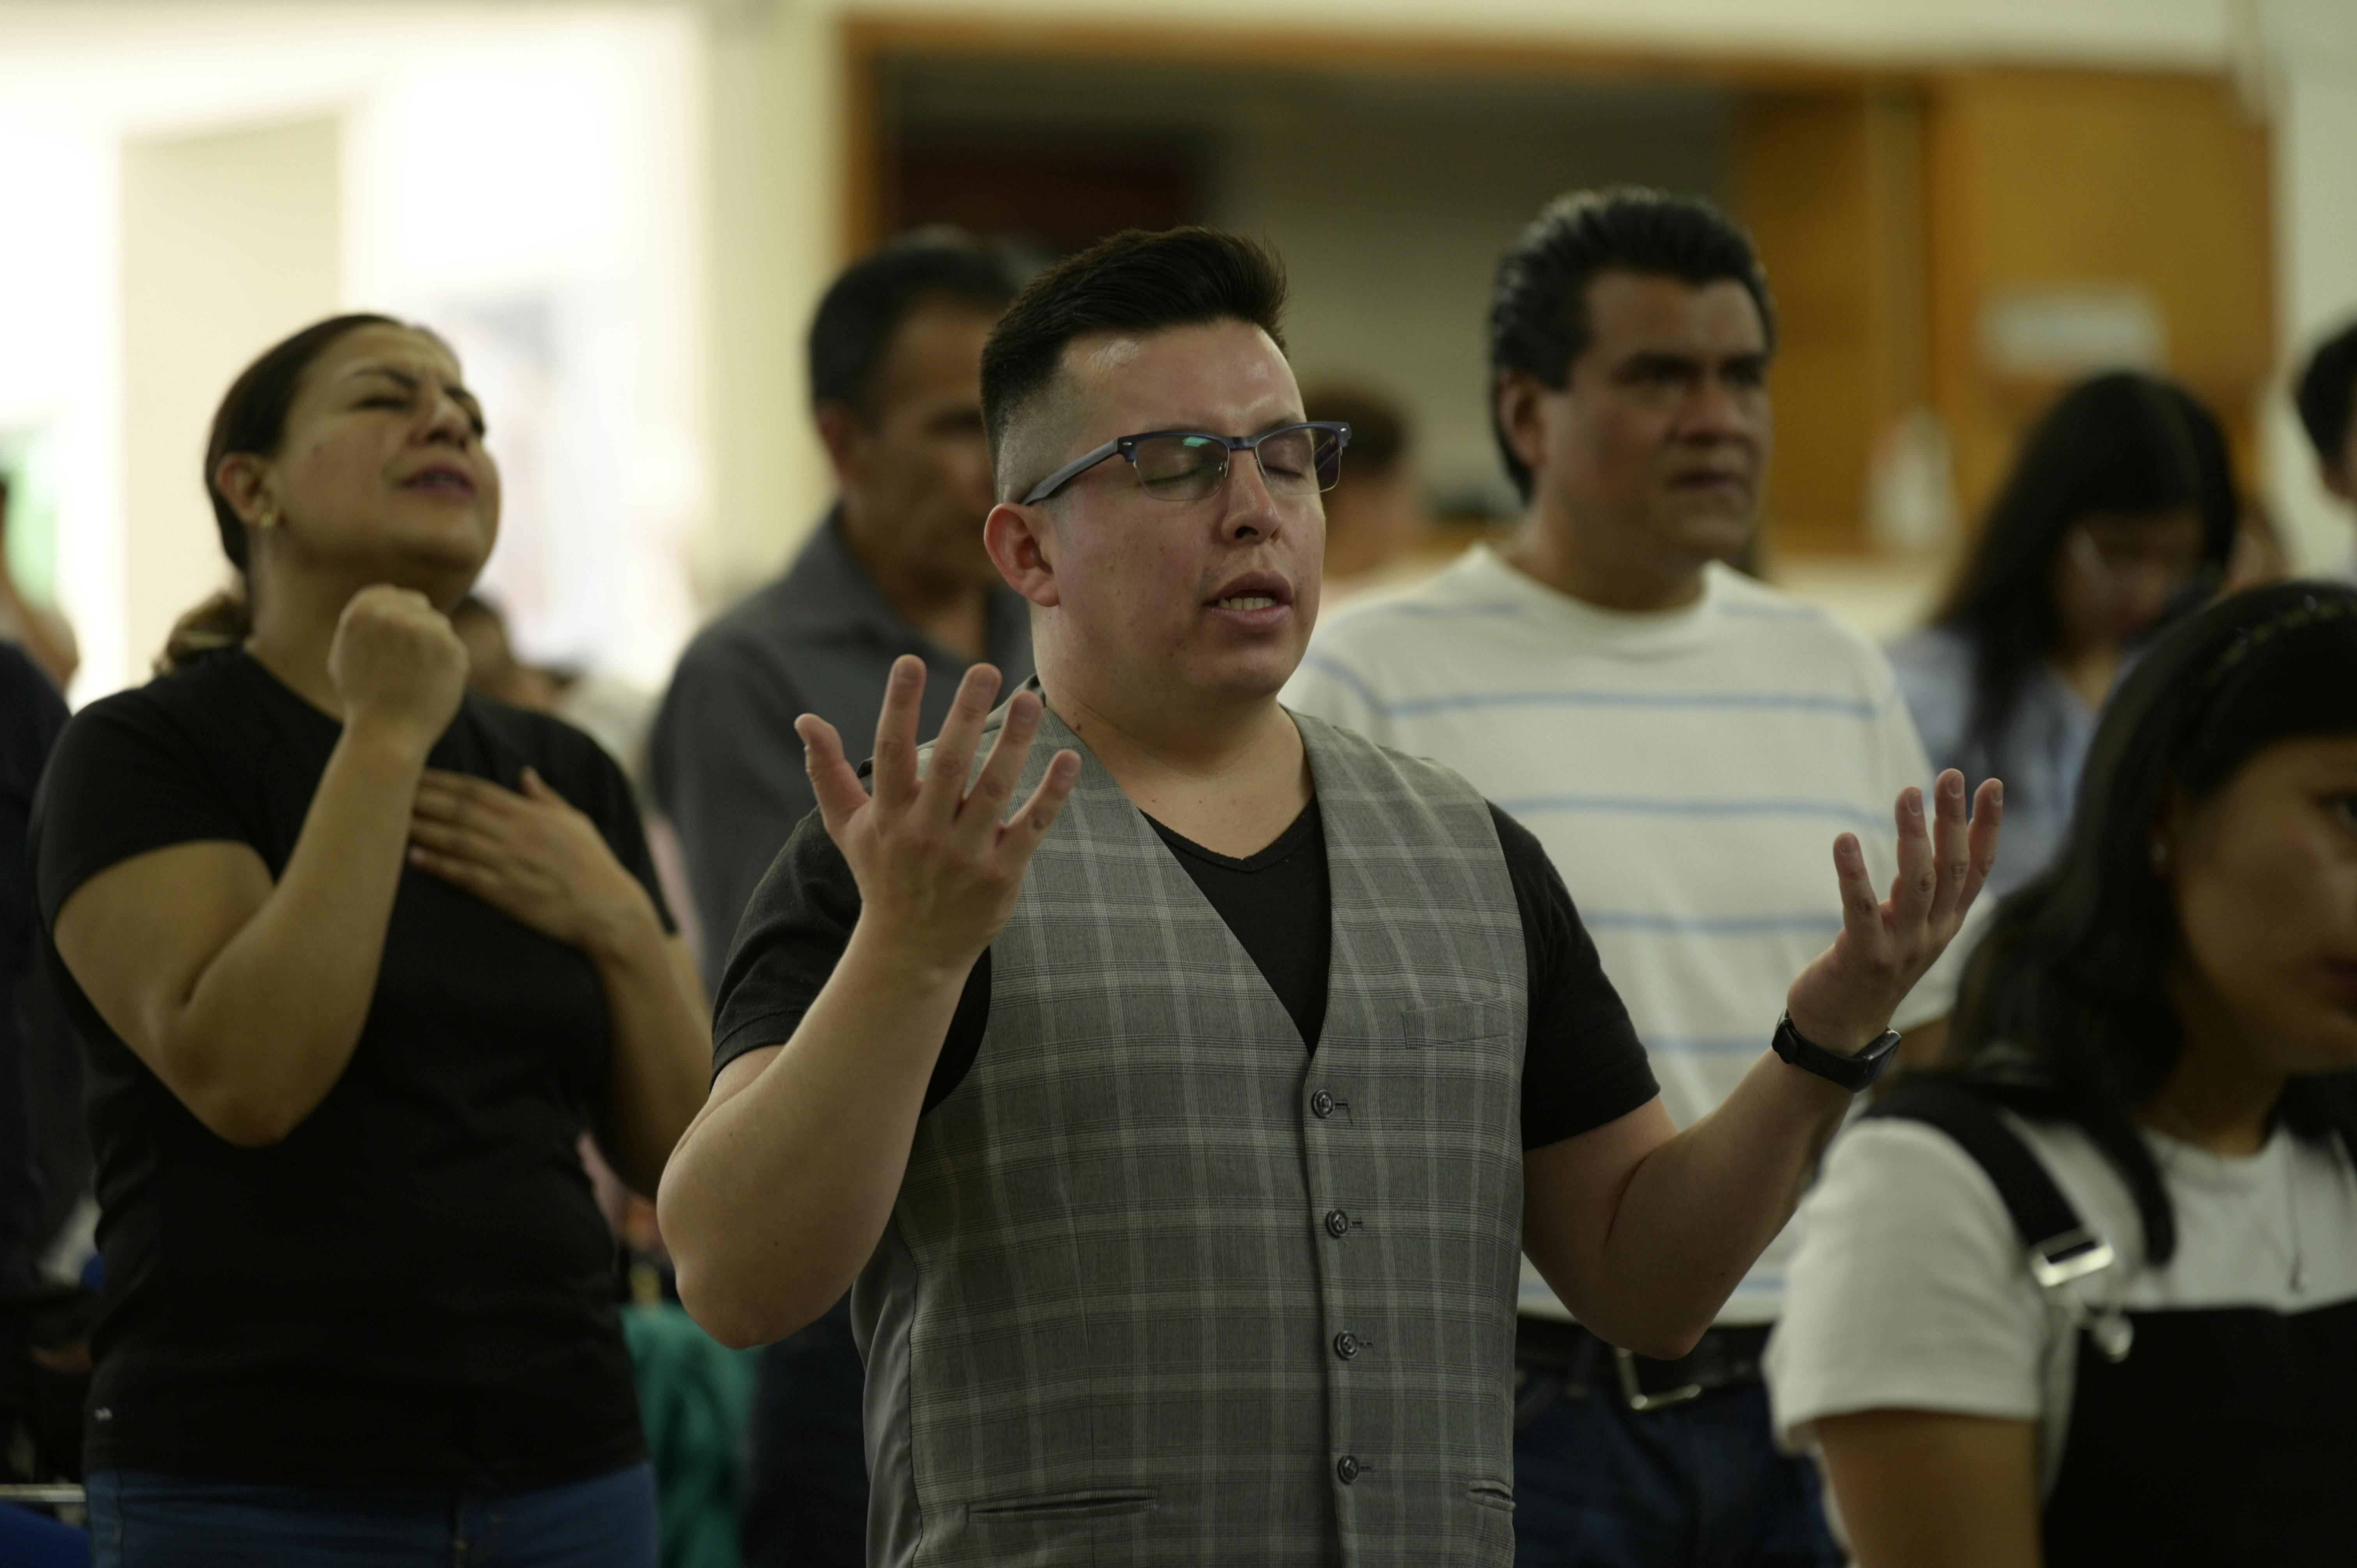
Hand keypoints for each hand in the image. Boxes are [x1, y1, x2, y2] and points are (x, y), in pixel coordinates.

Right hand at [329, 586, 467, 752]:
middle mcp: (395, 613)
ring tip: (415, 678)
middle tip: (408, 662)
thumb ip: (365, 623)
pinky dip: (448, 666)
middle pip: (418, 606)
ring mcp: (427, 629)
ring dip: (434, 647)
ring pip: (439, 627)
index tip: (397, 632)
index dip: (396, 611)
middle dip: (417, 627)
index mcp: (363, 610)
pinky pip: (454, 649)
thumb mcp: (346, 653)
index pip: (389, 593)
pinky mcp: (453, 648)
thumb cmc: (363, 699)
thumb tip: (388, 601)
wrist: (387, 734)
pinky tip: (432, 686)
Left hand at [408, 767, 660, 956]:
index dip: (441, 780)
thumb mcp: (576, 822)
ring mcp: (509, 864)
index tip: (412, 772)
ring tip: (387, 820)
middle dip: (419, 798)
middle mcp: (516, 834)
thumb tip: (524, 773)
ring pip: (455, 839)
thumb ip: (546, 798)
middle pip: (457, 810)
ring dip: (419, 828)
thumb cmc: (595, 866)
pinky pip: (464, 875)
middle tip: (382, 788)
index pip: (476, 790)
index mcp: (531, 815)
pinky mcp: (506, 894)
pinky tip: (413, 857)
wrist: (609, 912)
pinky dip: (437, 865)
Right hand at [799, 657, 1079, 978]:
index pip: (890, 751)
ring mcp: (965, 855)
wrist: (911, 951)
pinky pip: (1031, 827)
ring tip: (1031, 701)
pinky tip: (1068, 758)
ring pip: (993, 791)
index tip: (909, 660)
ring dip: (1013, 744)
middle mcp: (925, 833)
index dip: (898, 704)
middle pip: (948, 765)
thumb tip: (805, 719)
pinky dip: (1051, 794)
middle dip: (966, 714)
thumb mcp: (848, 827)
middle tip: (985, 668)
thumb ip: (827, 771)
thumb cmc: (882, 875)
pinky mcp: (1001, 874)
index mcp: (889, 815)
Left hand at [1785, 770, 2002, 1053]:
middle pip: (1951, 870)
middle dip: (1953, 820)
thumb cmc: (1869, 972)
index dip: (1987, 829)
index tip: (1992, 785)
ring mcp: (1901, 948)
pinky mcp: (1863, 957)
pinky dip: (1854, 873)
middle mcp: (1930, 935)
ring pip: (1916, 884)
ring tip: (1909, 792)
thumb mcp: (1905, 930)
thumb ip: (1919, 895)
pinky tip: (1845, 839)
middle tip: (1951, 775)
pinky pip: (1861, 909)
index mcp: (1944, 925)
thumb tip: (1926, 844)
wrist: (1839, 1033)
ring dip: (1913, 836)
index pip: (1976, 871)